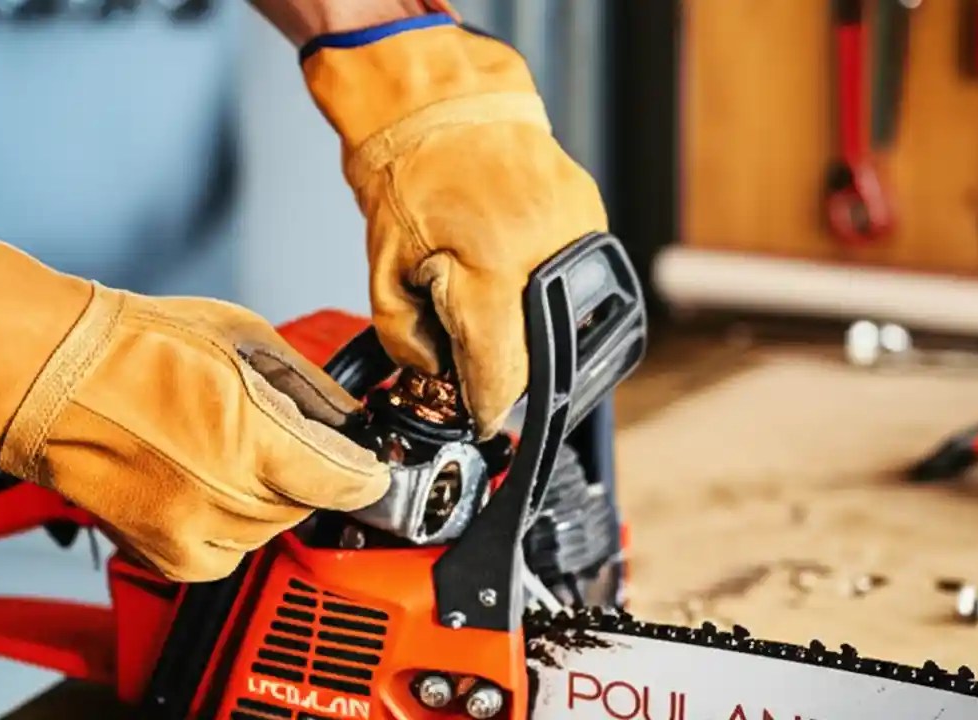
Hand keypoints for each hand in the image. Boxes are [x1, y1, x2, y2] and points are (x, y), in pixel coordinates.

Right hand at [0, 232, 388, 581]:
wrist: (51, 379)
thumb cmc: (134, 347)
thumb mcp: (244, 338)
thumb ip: (311, 389)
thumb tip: (349, 421)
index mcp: (253, 435)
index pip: (348, 481)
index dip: (366, 472)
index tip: (368, 465)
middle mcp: (227, 494)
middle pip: (311, 504)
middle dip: (308, 473)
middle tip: (277, 436)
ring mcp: (194, 531)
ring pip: (272, 531)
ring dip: (268, 498)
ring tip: (227, 450)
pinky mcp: (165, 555)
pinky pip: (228, 555)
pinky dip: (230, 527)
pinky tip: (205, 484)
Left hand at [300, 13, 607, 436]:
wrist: (439, 102)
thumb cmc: (406, 176)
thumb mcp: (385, 271)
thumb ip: (410, 340)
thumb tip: (442, 376)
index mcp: (493, 275)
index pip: (503, 376)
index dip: (487, 406)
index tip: (480, 417)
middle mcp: (547, 257)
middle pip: (541, 358)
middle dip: (506, 367)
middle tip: (472, 350)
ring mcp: (578, 234)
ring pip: (567, 323)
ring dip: (532, 331)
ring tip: (492, 295)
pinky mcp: (591, 217)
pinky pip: (577, 281)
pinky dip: (547, 290)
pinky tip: (513, 265)